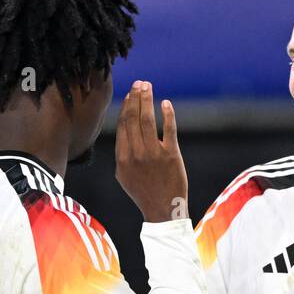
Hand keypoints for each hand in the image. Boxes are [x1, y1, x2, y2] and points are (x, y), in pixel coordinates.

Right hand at [115, 80, 187, 222]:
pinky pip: (169, 129)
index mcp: (123, 157)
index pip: (123, 125)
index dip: (126, 106)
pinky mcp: (172, 155)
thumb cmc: (143, 192)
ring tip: (147, 86)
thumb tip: (123, 129)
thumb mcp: (124, 175)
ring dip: (147, 99)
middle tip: (139, 83)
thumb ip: (122, 153)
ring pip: (148, 120)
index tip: (130, 94)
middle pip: (133, 118)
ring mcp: (154, 154)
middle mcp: (136, 153)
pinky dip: (167, 114)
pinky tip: (166, 103)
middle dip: (135, 97)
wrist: (163, 210)